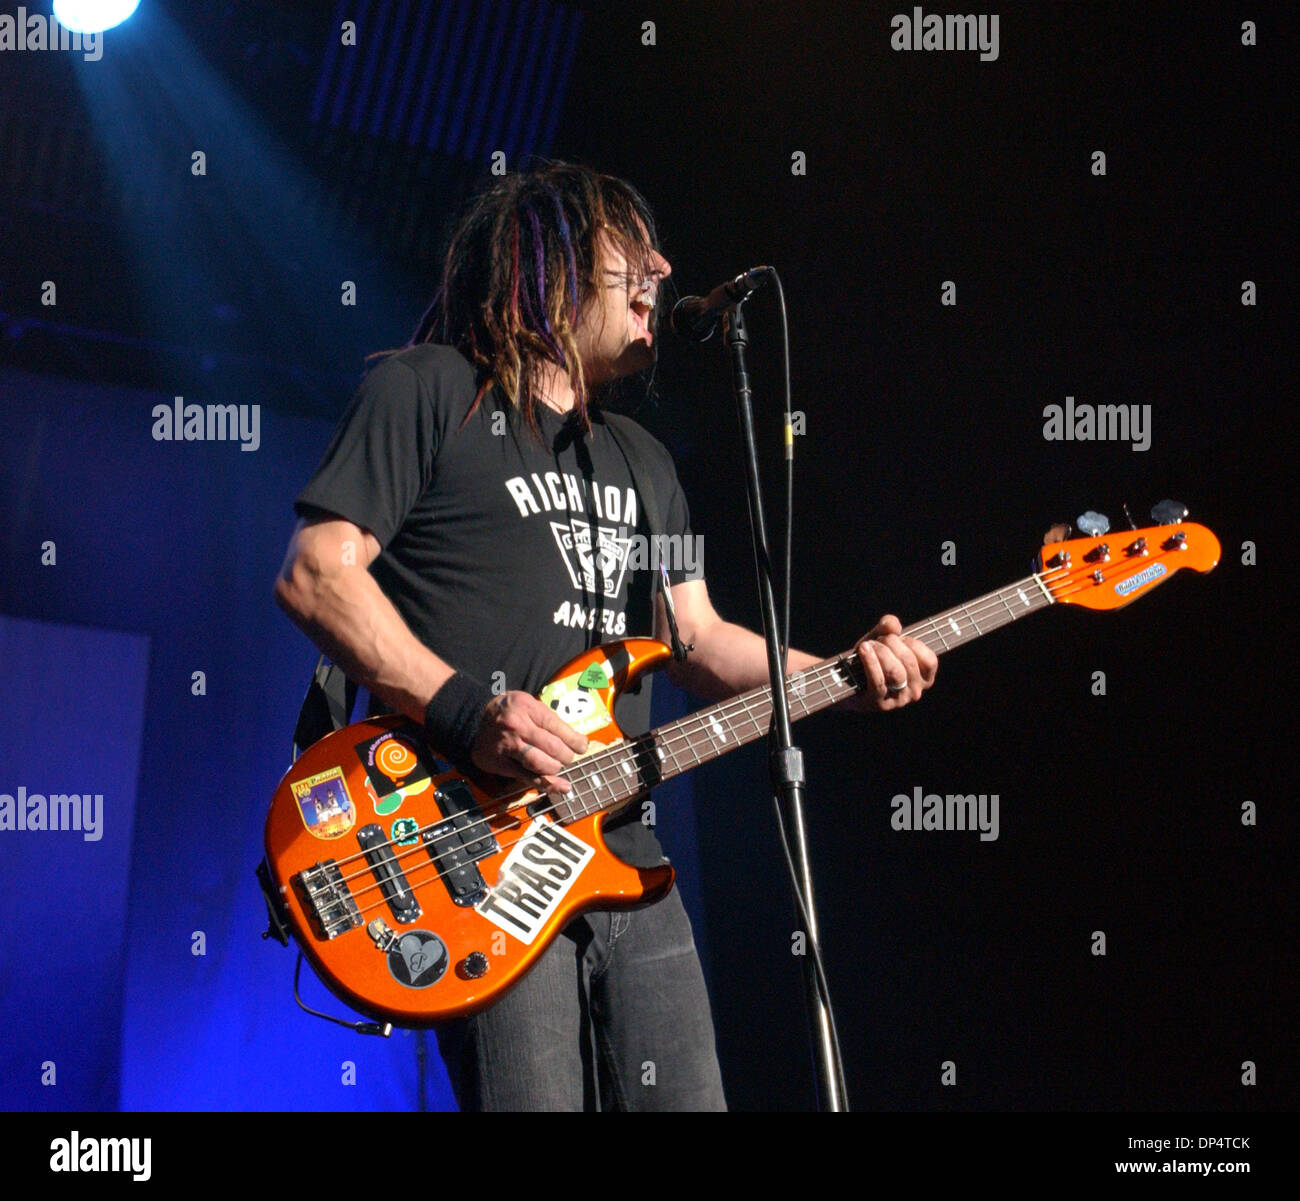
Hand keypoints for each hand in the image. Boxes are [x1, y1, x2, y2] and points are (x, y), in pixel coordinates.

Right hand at [470, 690, 588, 794]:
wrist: (471, 719)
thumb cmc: (506, 711)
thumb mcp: (526, 703)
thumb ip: (547, 719)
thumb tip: (574, 739)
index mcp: (526, 707)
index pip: (557, 726)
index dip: (575, 740)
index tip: (582, 746)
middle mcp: (517, 726)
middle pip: (552, 747)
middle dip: (567, 756)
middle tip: (568, 757)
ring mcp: (508, 746)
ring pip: (541, 764)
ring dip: (556, 768)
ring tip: (558, 766)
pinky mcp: (501, 763)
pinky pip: (528, 777)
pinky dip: (547, 784)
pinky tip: (561, 787)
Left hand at [841, 614, 937, 711]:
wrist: (847, 679)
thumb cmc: (871, 658)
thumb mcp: (881, 639)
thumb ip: (889, 628)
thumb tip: (892, 625)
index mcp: (924, 679)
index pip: (929, 661)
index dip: (912, 643)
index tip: (896, 638)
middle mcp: (915, 692)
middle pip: (909, 662)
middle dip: (891, 643)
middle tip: (878, 640)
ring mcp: (897, 700)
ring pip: (895, 673)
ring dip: (880, 653)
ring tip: (868, 646)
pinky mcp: (878, 703)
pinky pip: (878, 681)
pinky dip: (870, 662)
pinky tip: (863, 650)